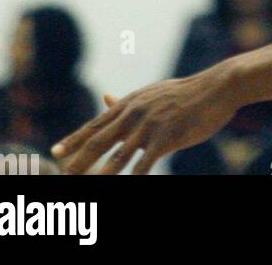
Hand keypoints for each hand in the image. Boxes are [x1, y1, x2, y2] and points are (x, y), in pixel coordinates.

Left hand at [51, 69, 237, 175]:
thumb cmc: (184, 94)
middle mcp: (135, 113)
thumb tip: (105, 98)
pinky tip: (127, 185)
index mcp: (130, 103)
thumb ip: (128, 102)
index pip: (96, 124)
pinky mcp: (167, 136)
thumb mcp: (152, 94)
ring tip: (86, 185)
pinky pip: (145, 162)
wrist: (216, 87)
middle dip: (79, 160)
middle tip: (63, 174)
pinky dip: (134, 176)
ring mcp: (150, 124)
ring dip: (100, 174)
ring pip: (118, 156)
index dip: (74, 139)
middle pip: (100, 141)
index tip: (55, 152)